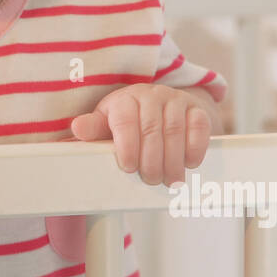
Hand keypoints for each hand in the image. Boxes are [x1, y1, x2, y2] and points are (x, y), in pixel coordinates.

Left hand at [69, 83, 212, 186]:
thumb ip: (93, 128)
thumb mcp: (108, 123)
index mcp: (125, 99)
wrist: (165, 107)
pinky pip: (199, 127)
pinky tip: (189, 163)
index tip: (129, 167)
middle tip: (151, 180)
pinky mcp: (197, 109)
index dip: (127, 146)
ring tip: (170, 180)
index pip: (125, 121)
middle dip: (151, 160)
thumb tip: (77, 128)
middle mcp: (151, 95)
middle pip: (151, 129)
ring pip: (175, 131)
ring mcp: (175, 100)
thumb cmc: (130, 120)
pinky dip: (194, 148)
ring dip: (173, 160)